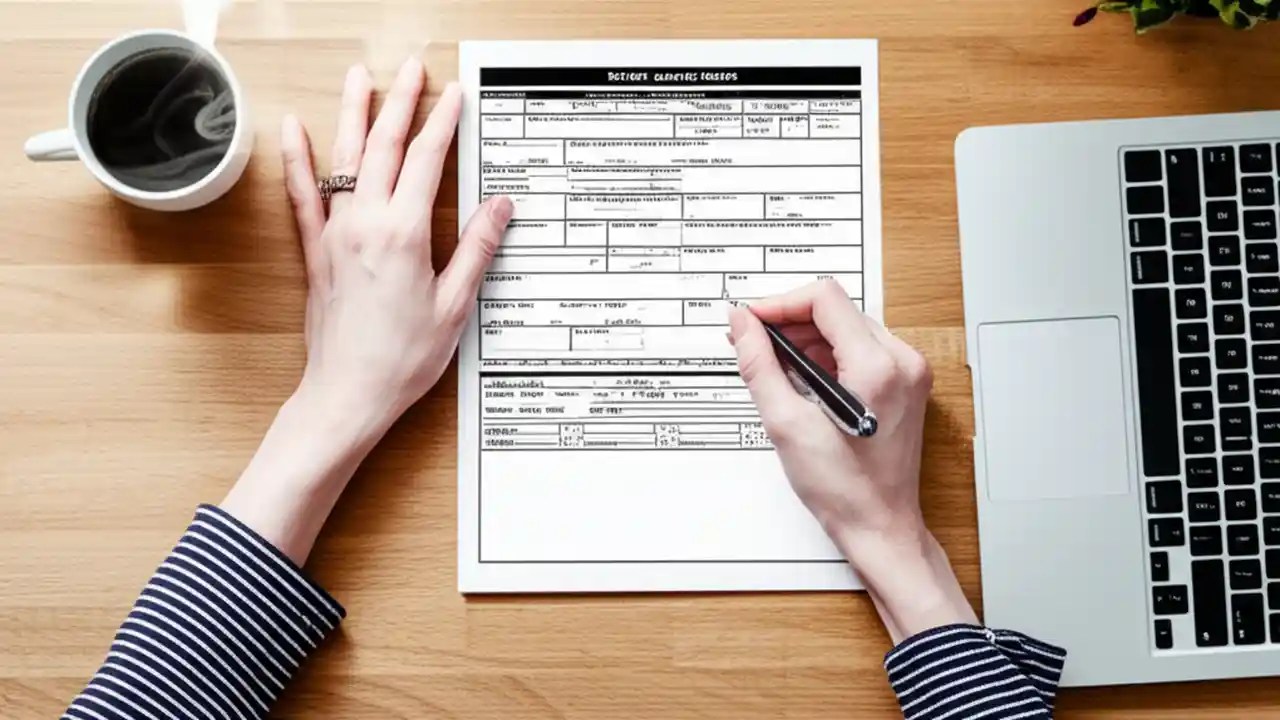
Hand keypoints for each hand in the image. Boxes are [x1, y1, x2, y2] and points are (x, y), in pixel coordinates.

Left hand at [280, 59, 512, 427]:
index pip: (425, 162)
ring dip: (353, 114)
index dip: (442, 123)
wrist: (348, 394)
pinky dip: (299, 159)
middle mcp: (364, 225)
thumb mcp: (454, 306)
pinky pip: (303, 195)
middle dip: (400, 102)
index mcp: (404, 234)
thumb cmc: (401, 360)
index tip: (453, 95)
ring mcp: (335, 235)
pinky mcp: (315, 252)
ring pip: (344, 159)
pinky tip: (294, 130)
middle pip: (383, 147)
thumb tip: (500, 209)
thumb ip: (476, 250)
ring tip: (361, 78)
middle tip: (412, 69)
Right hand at [727, 280, 975, 641]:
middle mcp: (902, 361)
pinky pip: (860, 349)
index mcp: (878, 367)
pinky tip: (803, 381)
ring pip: (846, 327)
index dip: (779, 304)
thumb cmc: (844, 490)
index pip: (824, 298)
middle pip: (835, 310)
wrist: (879, 526)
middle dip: (790, 323)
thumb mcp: (786, 424)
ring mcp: (908, 372)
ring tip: (776, 368)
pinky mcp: (905, 383)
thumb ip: (760, 364)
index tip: (751, 322)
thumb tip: (741, 324)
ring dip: (807, 340)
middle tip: (754, 344)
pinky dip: (827, 356)